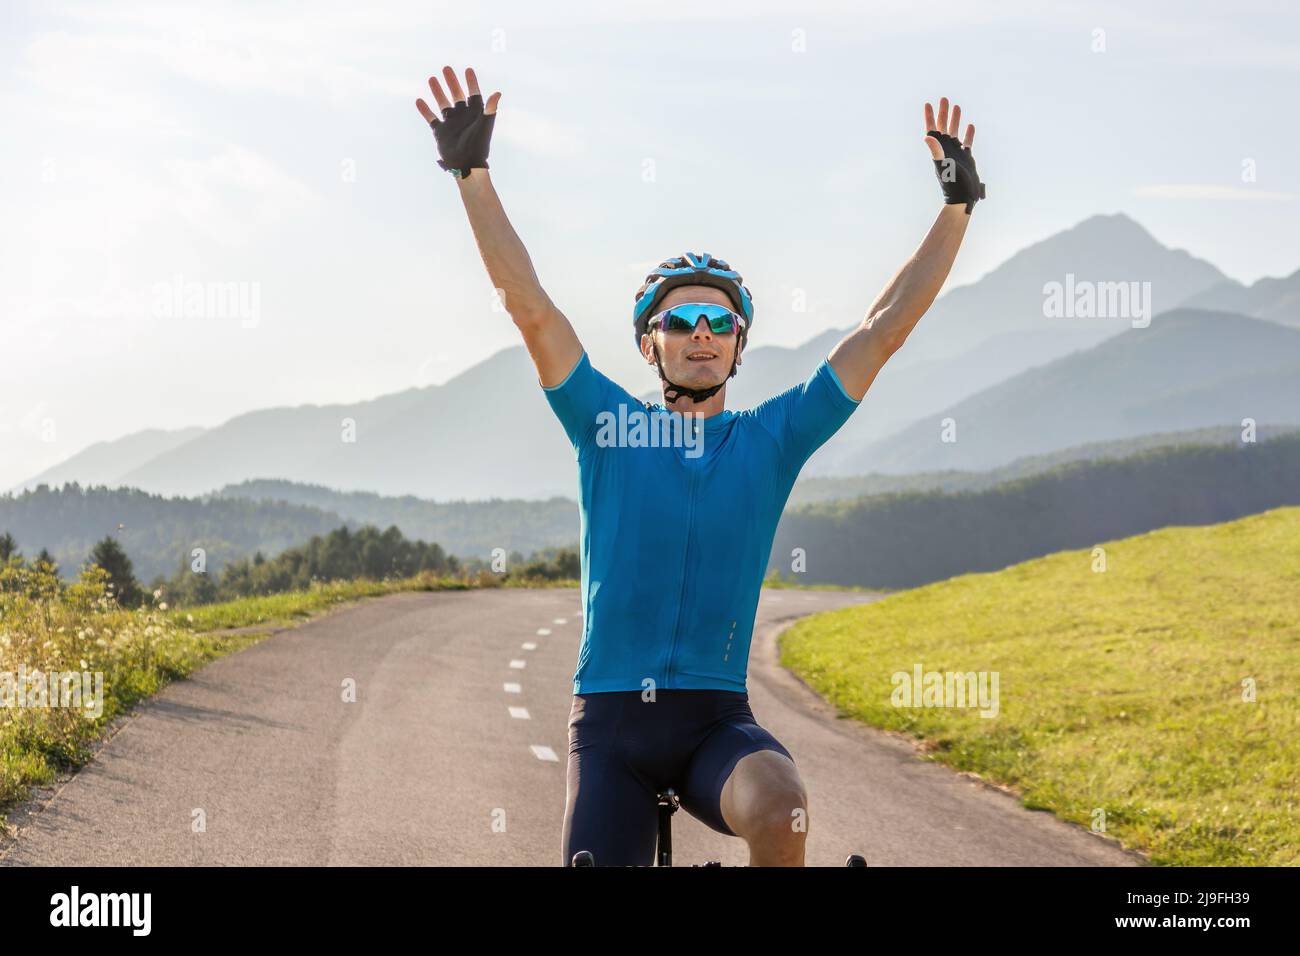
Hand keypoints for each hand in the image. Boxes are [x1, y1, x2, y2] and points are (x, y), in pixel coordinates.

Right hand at [415, 66, 501, 179]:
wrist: (466, 164)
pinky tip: (419, 100)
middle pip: (457, 95)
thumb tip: (497, 93)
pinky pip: (431, 118)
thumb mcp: (484, 125)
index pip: (473, 94)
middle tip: (446, 68)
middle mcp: (462, 116)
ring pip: (443, 103)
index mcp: (474, 114)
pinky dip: (425, 110)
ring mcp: (451, 123)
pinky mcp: (440, 131)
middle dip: (452, 82)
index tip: (468, 70)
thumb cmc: (478, 145)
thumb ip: (490, 109)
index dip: (471, 82)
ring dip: (438, 91)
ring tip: (432, 78)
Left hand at [923, 97, 984, 213]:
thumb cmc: (952, 182)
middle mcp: (946, 149)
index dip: (930, 116)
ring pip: (955, 132)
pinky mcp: (966, 158)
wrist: (962, 196)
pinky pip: (967, 142)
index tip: (928, 104)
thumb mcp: (943, 164)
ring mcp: (956, 153)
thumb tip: (927, 136)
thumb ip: (935, 150)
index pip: (932, 129)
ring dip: (955, 119)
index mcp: (938, 149)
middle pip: (943, 127)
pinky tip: (970, 126)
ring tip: (957, 106)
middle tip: (944, 98)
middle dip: (943, 113)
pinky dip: (968, 133)